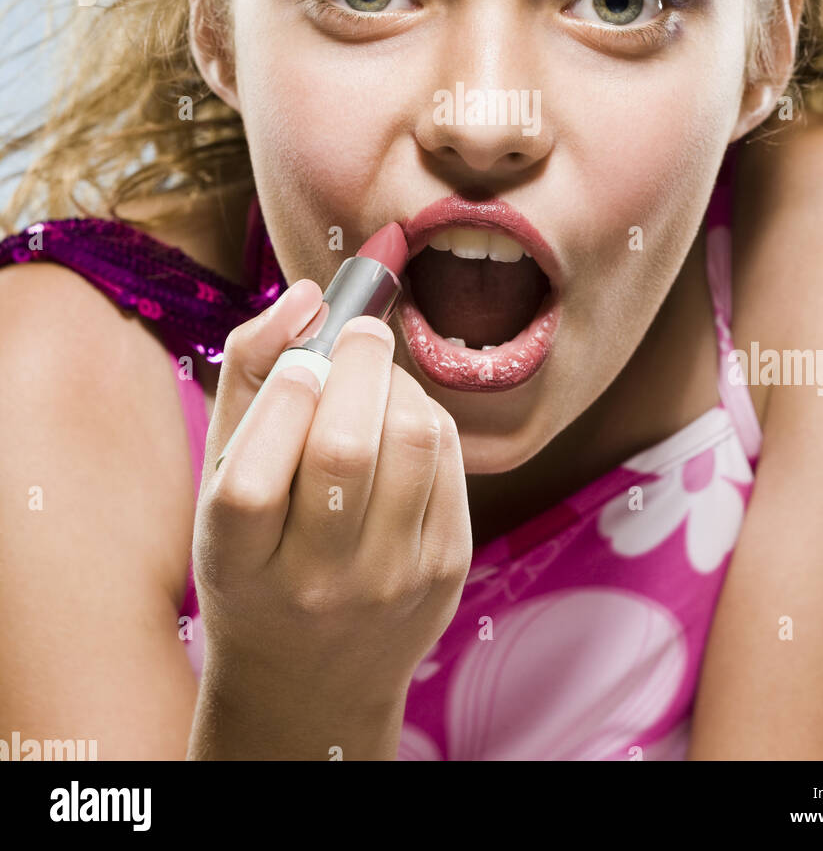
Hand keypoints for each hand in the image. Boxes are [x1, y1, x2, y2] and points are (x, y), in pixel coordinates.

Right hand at [191, 280, 471, 715]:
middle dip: (360, 362)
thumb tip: (308, 296)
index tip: (302, 362)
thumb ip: (250, 374)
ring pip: (416, 440)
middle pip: (347, 453)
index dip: (282, 400)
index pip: (252, 483)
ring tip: (376, 380)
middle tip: (359, 331)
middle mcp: (315, 584)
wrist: (311, 675)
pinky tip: (399, 421)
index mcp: (237, 564)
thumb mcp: (223, 474)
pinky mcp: (448, 567)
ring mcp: (391, 581)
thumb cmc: (257, 549)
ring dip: (399, 384)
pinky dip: (425, 416)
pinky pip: (449, 456)